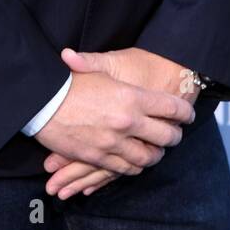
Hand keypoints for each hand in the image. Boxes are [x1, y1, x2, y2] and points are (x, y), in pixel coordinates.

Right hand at [36, 46, 196, 198]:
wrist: (42, 105)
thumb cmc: (70, 83)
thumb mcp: (97, 68)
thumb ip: (118, 66)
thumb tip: (132, 60)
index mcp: (132, 97)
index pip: (172, 108)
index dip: (184, 112)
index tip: (187, 114)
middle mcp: (128, 122)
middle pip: (166, 137)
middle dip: (174, 136)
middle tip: (174, 133)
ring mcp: (114, 143)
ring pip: (148, 157)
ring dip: (155, 154)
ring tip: (157, 149)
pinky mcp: (100, 157)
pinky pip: (126, 168)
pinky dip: (135, 166)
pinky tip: (136, 161)